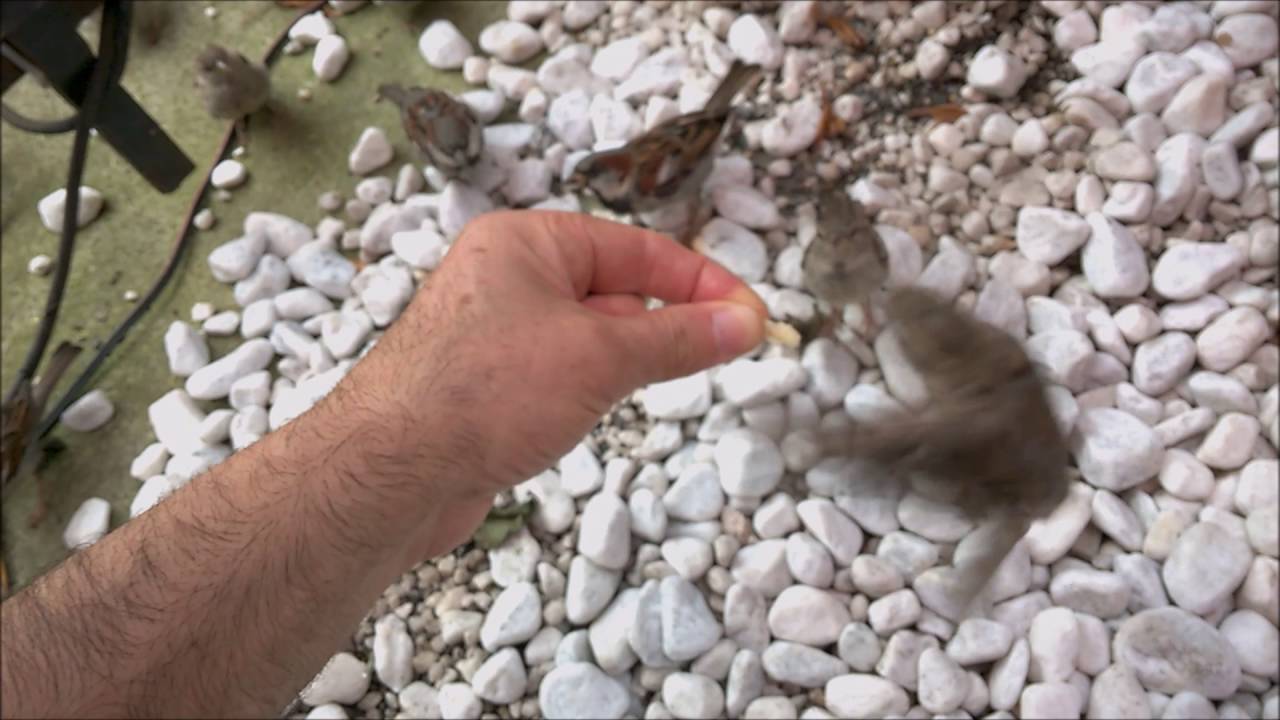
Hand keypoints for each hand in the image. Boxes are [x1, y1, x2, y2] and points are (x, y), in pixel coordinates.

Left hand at [339, 210, 765, 552]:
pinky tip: (585, 416)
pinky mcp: (483, 384)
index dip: (701, 280)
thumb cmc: (485, 393)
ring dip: (626, 361)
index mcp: (526, 242)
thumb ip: (679, 338)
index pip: (636, 249)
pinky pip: (557, 373)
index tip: (751, 315)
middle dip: (665, 322)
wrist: (389, 473)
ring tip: (643, 388)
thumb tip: (744, 322)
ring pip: (587, 337)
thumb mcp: (602, 357)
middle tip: (722, 353)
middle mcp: (505, 278)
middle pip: (614, 290)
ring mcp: (491, 332)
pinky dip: (587, 389)